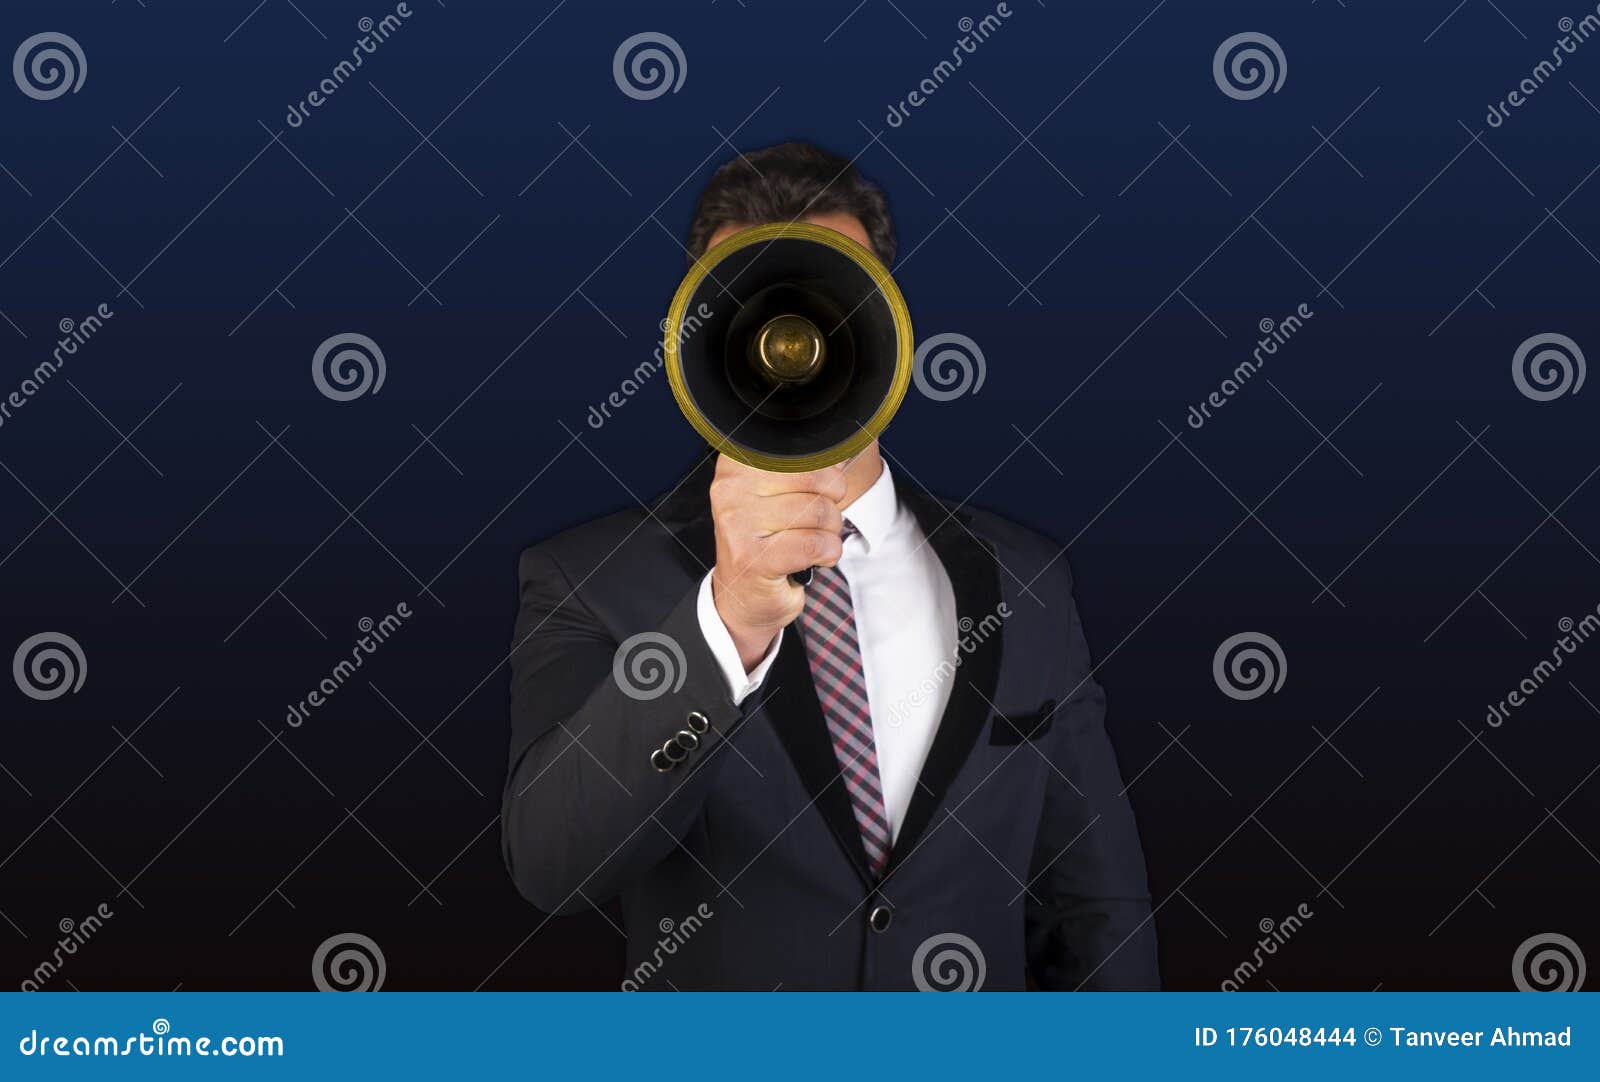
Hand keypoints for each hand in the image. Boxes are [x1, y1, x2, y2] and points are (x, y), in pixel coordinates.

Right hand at [709, 454, 846, 669]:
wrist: (741, 598)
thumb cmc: (767, 542)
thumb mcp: (778, 495)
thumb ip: (804, 468)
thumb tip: (842, 448)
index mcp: (737, 464)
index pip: (801, 449)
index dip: (824, 470)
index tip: (818, 491)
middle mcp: (731, 489)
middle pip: (815, 477)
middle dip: (831, 503)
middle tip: (818, 522)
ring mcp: (738, 524)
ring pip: (818, 511)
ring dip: (830, 532)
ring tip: (814, 541)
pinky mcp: (753, 558)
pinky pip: (815, 544)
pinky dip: (827, 552)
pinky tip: (816, 559)